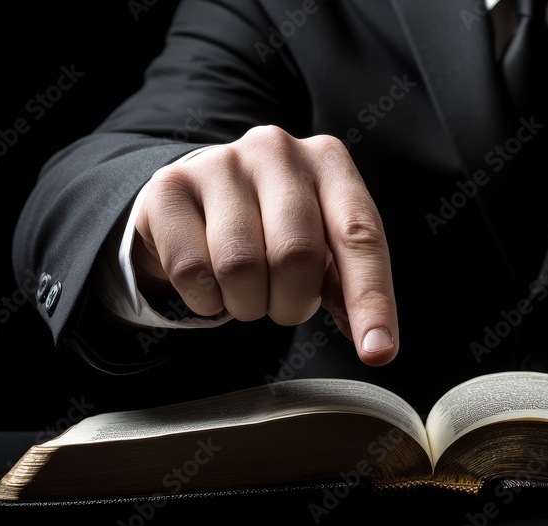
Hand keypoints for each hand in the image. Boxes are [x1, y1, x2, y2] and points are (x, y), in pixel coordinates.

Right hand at [132, 125, 397, 365]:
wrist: (199, 195)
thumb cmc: (275, 224)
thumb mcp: (323, 242)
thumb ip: (349, 284)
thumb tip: (375, 344)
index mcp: (329, 161)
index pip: (360, 236)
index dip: (371, 300)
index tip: (378, 353)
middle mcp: (277, 150)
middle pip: (296, 255)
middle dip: (293, 304)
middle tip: (284, 305)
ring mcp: (220, 163)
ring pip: (240, 267)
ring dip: (247, 304)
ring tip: (248, 292)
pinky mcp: (169, 186)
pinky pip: (192, 270)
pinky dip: (206, 300)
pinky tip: (211, 285)